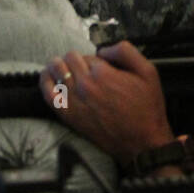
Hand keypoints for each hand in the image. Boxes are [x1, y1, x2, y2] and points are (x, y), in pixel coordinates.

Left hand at [40, 42, 175, 160]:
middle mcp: (85, 85)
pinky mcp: (68, 115)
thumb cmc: (147, 108)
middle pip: (70, 60)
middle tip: (84, 67)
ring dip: (58, 65)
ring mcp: (75, 100)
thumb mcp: (149, 71)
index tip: (102, 68)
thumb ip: (125, 52)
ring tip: (61, 66)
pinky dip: (45, 81)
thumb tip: (103, 50)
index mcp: (103, 72)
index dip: (96, 60)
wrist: (142, 142)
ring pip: (56, 71)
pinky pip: (48, 93)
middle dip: (77, 60)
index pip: (89, 56)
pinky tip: (47, 76)